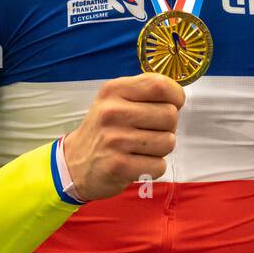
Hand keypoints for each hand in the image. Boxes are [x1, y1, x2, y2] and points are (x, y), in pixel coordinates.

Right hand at [63, 73, 184, 200]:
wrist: (74, 163)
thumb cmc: (105, 129)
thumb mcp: (115, 100)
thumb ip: (145, 91)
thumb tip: (179, 95)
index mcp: (114, 90)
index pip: (160, 85)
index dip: (175, 96)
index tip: (171, 105)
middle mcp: (112, 112)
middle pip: (170, 115)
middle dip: (167, 127)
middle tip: (149, 132)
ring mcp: (115, 140)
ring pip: (168, 142)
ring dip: (160, 149)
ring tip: (141, 148)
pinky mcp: (119, 166)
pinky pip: (159, 165)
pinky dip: (153, 167)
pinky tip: (137, 163)